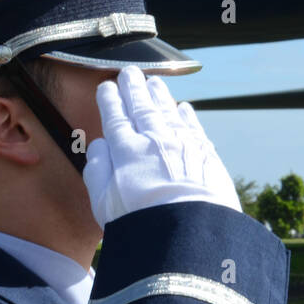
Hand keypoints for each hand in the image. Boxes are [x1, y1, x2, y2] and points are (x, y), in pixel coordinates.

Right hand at [84, 67, 239, 227]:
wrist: (191, 232)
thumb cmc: (142, 223)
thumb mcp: (104, 201)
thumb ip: (97, 170)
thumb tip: (99, 146)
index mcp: (126, 151)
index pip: (115, 117)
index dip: (110, 100)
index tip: (107, 87)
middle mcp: (155, 141)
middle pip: (143, 107)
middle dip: (135, 88)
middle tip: (130, 72)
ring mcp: (183, 144)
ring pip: (169, 111)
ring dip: (161, 95)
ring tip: (154, 81)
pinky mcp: (206, 154)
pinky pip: (193, 126)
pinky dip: (187, 115)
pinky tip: (183, 108)